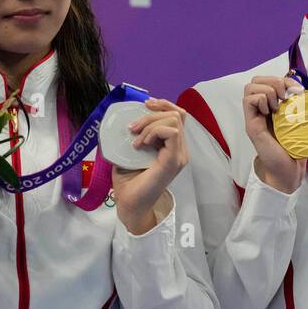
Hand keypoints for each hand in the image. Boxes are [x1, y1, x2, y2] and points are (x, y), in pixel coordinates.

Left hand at [113, 97, 187, 233]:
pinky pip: (171, 133)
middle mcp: (180, 149)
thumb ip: (135, 135)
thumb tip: (127, 117)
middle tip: (132, 128)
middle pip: (177, 114)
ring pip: (174, 120)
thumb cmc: (129, 181)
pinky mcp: (174, 160)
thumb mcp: (130, 151)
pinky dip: (153, 132)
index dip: (162, 104)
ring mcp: (179, 155)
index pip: (178, 115)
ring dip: (150, 124)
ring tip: (135, 139)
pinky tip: (140, 145)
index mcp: (172, 146)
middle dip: (151, 114)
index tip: (143, 105)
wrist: (130, 204)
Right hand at [243, 75, 305, 193]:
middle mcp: (262, 109)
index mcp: (273, 107)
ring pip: (250, 87)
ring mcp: (255, 116)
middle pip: (256, 80)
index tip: (298, 90)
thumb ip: (307, 110)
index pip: (270, 81)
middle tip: (285, 96)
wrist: (288, 170)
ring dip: (267, 91)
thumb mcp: (303, 124)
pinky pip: (248, 100)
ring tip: (277, 106)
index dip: (284, 79)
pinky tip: (270, 113)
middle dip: (273, 81)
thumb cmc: (295, 150)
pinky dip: (261, 100)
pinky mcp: (251, 124)